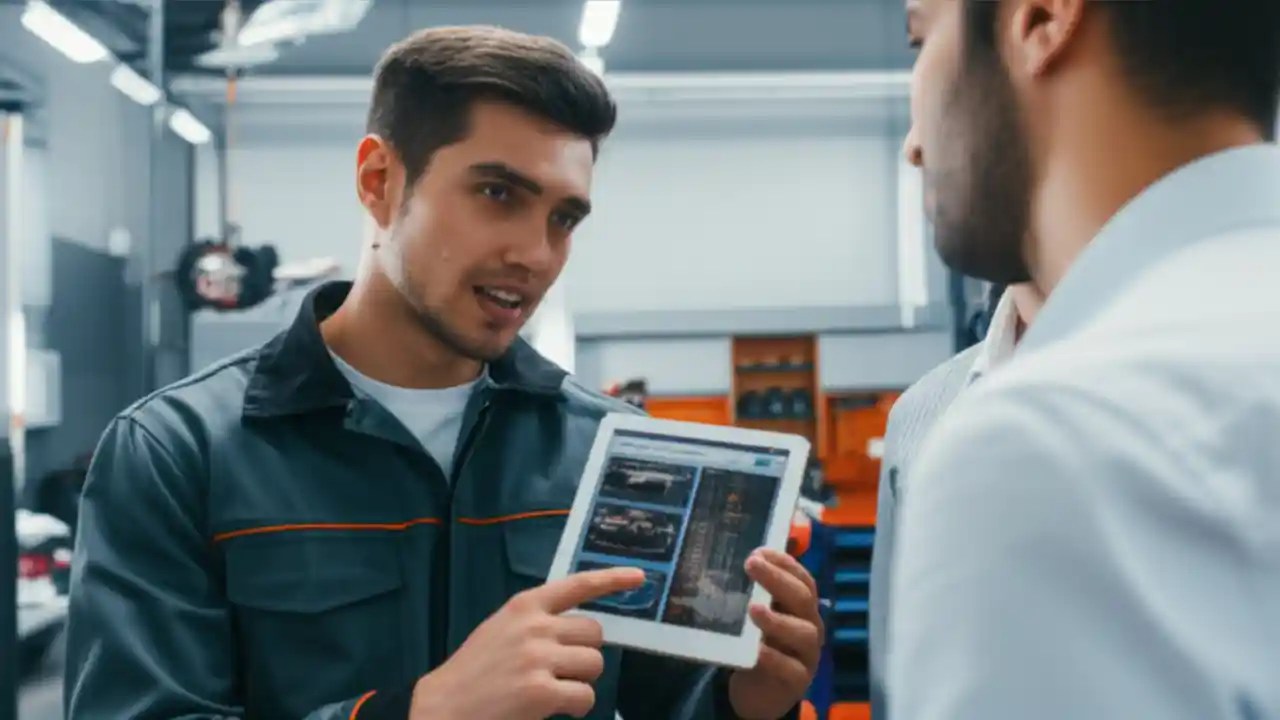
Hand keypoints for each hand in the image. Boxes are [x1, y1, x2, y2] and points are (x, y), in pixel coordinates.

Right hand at [410, 567, 644, 719]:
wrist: (443, 706)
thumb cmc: (474, 673)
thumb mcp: (501, 631)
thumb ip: (536, 624)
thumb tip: (580, 633)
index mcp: (523, 606)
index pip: (577, 585)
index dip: (612, 580)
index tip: (640, 577)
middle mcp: (534, 626)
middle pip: (594, 634)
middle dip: (584, 654)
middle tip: (560, 671)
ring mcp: (538, 657)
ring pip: (594, 665)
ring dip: (580, 682)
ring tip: (552, 691)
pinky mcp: (541, 691)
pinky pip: (585, 696)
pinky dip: (576, 707)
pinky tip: (553, 709)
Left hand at [729, 549, 823, 719]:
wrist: (759, 692)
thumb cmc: (758, 645)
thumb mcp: (754, 617)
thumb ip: (749, 595)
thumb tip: (722, 563)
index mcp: (801, 606)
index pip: (802, 578)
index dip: (784, 563)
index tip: (759, 550)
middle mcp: (810, 625)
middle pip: (803, 598)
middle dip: (777, 579)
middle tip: (751, 565)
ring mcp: (808, 654)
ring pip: (804, 632)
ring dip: (777, 619)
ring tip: (753, 610)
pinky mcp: (798, 680)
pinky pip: (791, 668)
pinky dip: (773, 657)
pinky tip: (756, 649)